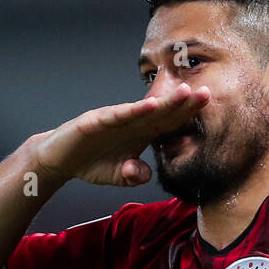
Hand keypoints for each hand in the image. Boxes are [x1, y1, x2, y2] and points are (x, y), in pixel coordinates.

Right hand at [32, 83, 209, 187]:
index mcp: (141, 133)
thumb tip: (143, 174)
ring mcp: (114, 119)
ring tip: (185, 92)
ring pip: (143, 109)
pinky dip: (133, 111)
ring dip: (165, 101)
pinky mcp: (96, 121)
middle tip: (208, 93)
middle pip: (162, 111)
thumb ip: (133, 176)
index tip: (209, 107)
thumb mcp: (118, 176)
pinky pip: (117, 115)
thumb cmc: (92, 162)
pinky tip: (149, 106)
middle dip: (185, 103)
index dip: (189, 115)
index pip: (169, 122)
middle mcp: (131, 121)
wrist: (59, 159)